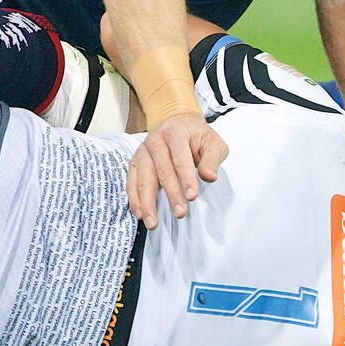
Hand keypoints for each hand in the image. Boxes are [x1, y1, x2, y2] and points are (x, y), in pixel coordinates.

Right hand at [126, 112, 227, 228]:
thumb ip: (213, 159)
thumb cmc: (197, 137)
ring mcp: (143, 151)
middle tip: (180, 212)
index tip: (192, 196)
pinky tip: (139, 212)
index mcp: (175, 133)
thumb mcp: (213, 143)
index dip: (187, 178)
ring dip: (148, 201)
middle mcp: (156, 140)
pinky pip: (132, 181)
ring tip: (153, 221)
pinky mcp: (136, 162)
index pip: (181, 158)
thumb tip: (209, 176)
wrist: (178, 124)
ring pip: (144, 178)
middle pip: (162, 170)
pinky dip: (134, 198)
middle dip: (171, 193)